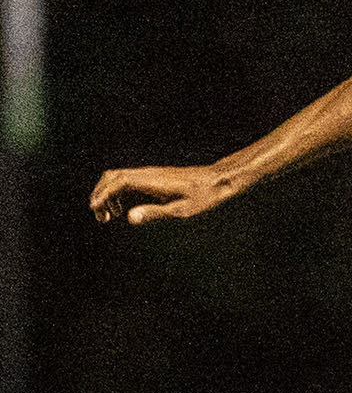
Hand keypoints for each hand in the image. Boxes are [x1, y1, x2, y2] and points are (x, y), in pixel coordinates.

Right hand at [90, 164, 237, 224]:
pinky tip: (124, 209)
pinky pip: (129, 181)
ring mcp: (150, 174)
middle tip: (99, 216)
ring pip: (119, 177)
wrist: (217, 180)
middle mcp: (148, 174)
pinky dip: (118, 192)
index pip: (118, 182)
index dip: (103, 194)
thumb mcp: (181, 210)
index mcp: (151, 181)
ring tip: (107, 216)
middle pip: (113, 177)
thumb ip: (154, 213)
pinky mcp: (154, 177)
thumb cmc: (203, 197)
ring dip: (108, 193)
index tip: (94, 209)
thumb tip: (128, 217)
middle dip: (100, 194)